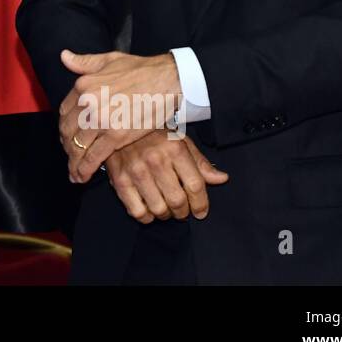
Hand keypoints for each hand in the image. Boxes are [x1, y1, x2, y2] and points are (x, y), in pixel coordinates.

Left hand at [58, 49, 183, 181]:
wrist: (168, 80)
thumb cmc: (142, 69)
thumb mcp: (109, 59)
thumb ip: (84, 62)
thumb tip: (63, 57)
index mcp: (83, 85)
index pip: (64, 112)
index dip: (64, 126)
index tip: (68, 135)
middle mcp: (87, 103)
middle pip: (67, 131)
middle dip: (67, 146)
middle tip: (71, 156)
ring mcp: (101, 120)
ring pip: (78, 146)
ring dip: (73, 162)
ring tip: (73, 173)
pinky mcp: (116, 136)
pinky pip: (93, 156)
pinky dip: (84, 169)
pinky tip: (81, 176)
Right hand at [104, 131, 228, 222]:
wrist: (119, 125)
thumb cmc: (152, 134)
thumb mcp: (180, 141)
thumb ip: (200, 163)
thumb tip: (221, 179)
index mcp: (174, 149)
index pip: (195, 185)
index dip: (201, 203)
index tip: (201, 211)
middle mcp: (156, 160)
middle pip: (177, 200)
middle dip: (183, 212)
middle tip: (182, 211)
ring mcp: (136, 171)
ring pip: (159, 209)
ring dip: (166, 215)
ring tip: (166, 209)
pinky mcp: (120, 180)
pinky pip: (137, 211)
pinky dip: (146, 217)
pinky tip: (149, 210)